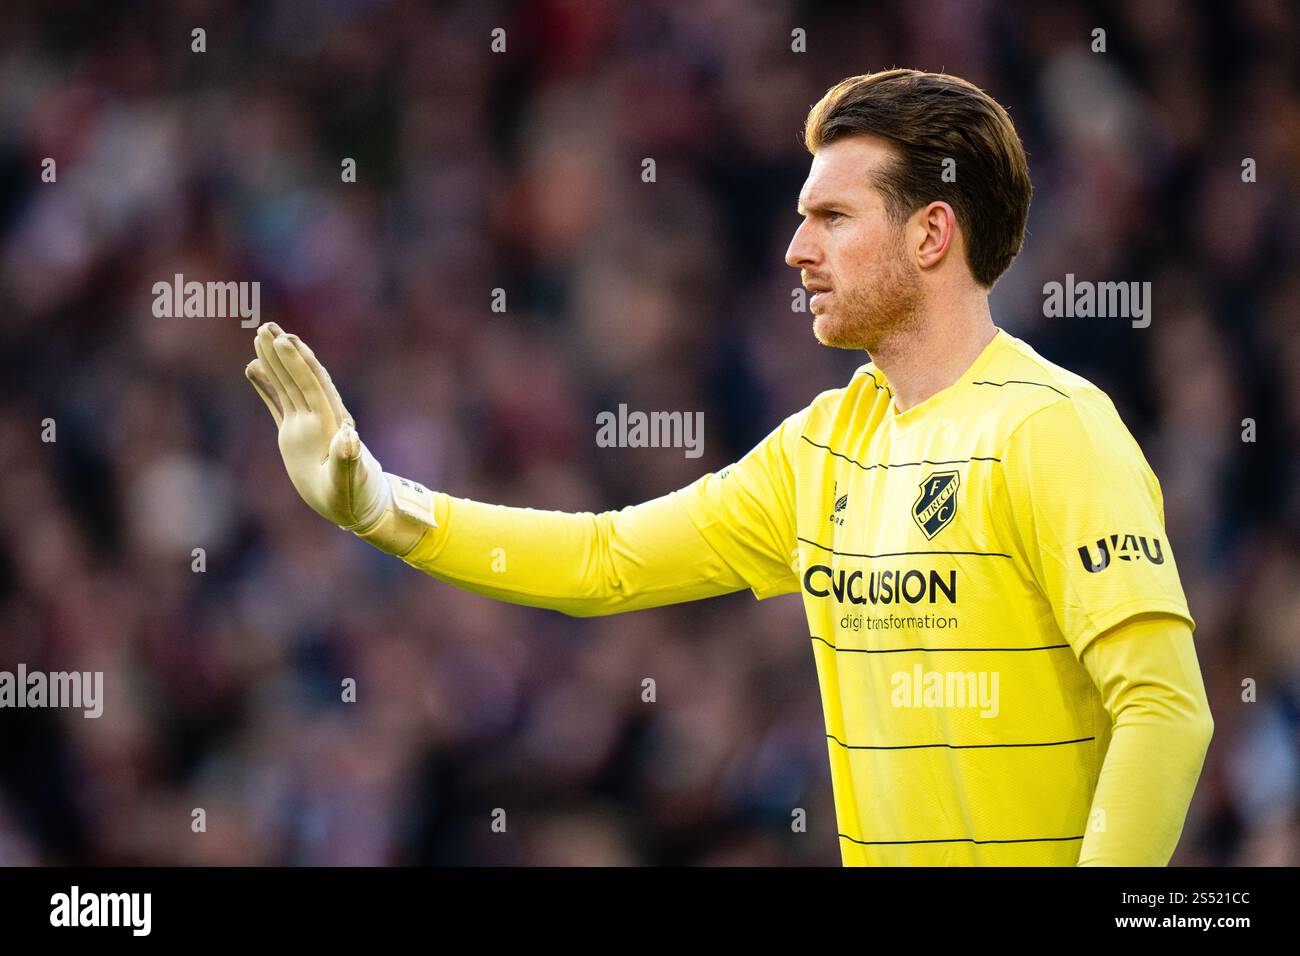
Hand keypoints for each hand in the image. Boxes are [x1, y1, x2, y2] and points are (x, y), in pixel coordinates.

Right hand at [244, 323, 389, 532]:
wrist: (358, 506)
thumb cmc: (355, 497)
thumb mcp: (350, 482)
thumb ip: (348, 461)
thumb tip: (348, 435)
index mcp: (331, 425)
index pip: (313, 387)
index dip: (299, 365)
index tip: (285, 340)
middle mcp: (320, 418)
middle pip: (300, 379)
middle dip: (285, 354)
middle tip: (266, 326)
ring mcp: (307, 424)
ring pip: (289, 386)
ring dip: (275, 362)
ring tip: (258, 336)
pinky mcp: (297, 433)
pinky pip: (279, 404)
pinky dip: (267, 386)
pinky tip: (253, 368)